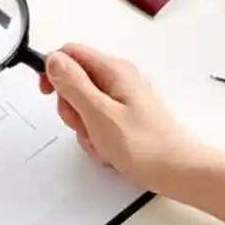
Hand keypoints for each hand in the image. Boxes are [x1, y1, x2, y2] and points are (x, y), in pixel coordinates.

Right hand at [39, 44, 207, 192]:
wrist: (176, 171)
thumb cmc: (143, 145)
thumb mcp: (98, 113)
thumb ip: (73, 85)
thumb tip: (54, 60)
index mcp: (114, 70)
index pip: (71, 53)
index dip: (53, 71)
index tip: (48, 94)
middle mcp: (120, 79)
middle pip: (75, 81)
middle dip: (71, 108)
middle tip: (86, 125)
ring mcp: (124, 98)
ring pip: (84, 106)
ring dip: (84, 127)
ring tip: (101, 141)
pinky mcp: (126, 117)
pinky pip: (98, 121)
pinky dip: (97, 136)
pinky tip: (109, 149)